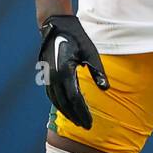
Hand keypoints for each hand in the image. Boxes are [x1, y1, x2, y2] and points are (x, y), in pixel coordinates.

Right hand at [37, 14, 108, 129]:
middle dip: (76, 116)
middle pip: (65, 104)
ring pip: (57, 101)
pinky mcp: (46, 75)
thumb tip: (105, 89)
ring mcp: (48, 77)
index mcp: (65, 71)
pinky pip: (52, 95)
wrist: (55, 25)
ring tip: (78, 121)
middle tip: (86, 127)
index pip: (74, 99)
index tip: (90, 123)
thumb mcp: (91, 52)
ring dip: (67, 113)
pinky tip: (67, 109)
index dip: (83, 112)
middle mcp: (53, 77)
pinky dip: (60, 105)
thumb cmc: (77, 37)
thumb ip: (98, 71)